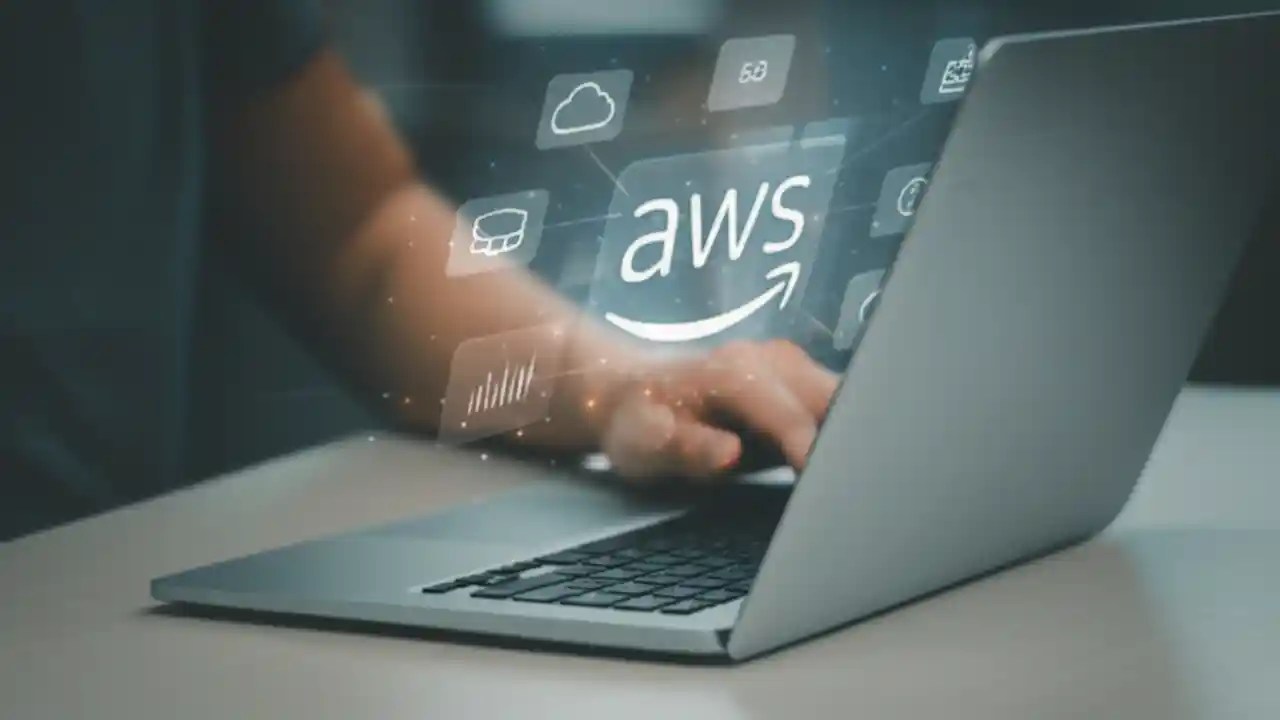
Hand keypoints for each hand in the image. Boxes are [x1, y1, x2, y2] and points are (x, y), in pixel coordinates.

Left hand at [592, 340, 838, 479]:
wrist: (632, 393)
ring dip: (855, 438)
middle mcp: (770, 360)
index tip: (830, 494)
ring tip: (853, 485)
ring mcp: (790, 365)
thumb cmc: (639, 425)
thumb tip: (730, 454)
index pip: (794, 417)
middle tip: (852, 493)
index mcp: (735, 373)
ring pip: (847, 398)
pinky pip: (839, 403)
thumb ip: (688, 448)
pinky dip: (846, 433)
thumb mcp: (645, 444)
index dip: (816, 456)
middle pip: (836, 399)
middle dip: (849, 445)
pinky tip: (844, 467)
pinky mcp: (800, 379)